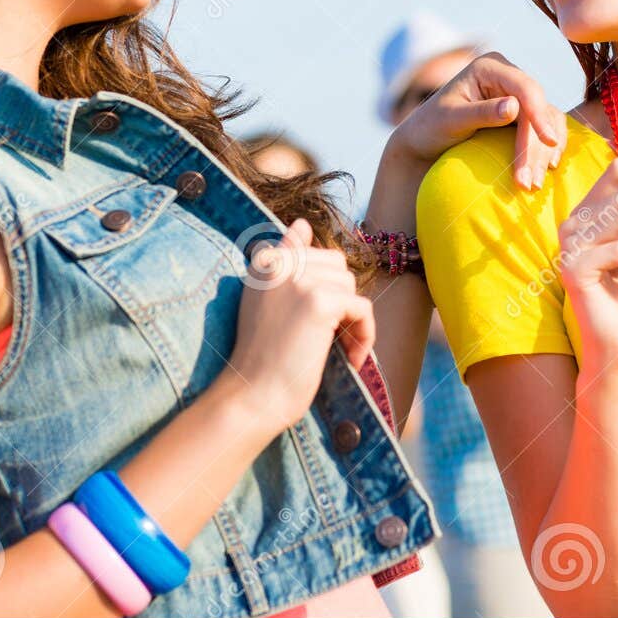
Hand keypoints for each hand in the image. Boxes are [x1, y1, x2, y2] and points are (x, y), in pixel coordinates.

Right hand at [227, 219, 376, 431]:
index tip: (312, 323)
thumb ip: (285, 259)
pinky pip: (362, 308)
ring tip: (336, 349)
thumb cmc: (263, 356)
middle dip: (340, 302)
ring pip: (351, 286)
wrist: (252, 394)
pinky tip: (350, 358)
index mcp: (265, 259)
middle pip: (338, 267)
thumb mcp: (266, 299)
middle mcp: (278, 261)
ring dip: (352, 321)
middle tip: (328, 337)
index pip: (315, 254)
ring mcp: (298, 279)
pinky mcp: (319, 301)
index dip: (323, 290)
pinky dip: (365, 335)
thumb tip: (302, 222)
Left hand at [385, 51, 566, 189]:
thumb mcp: (450, 119)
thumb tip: (514, 107)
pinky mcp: (523, 115)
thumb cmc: (430, 126)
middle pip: (538, 108)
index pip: (524, 88)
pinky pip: (545, 129)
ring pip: (547, 120)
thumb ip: (481, 113)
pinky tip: (546, 169)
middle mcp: (508, 77)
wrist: (425, 141)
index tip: (548, 141)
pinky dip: (547, 150)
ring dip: (544, 153)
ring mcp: (517, 96)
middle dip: (537, 146)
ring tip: (534, 185)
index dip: (539, 114)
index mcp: (490, 67)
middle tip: (530, 183)